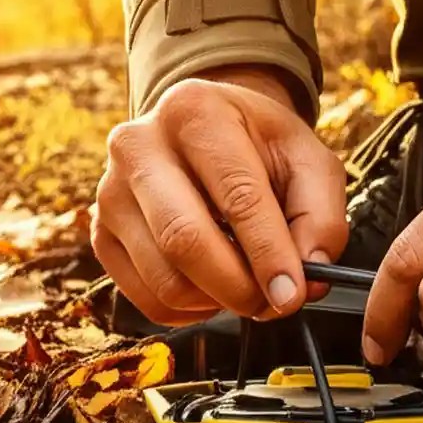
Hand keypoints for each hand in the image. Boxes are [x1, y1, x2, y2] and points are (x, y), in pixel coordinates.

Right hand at [92, 65, 347, 325]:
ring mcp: (110, 190)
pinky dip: (188, 311)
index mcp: (196, 112)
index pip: (236, 196)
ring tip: (249, 290)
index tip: (291, 294)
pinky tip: (214, 290)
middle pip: (184, 239)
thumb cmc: (262, 146)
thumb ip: (321, 215)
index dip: (268, 254)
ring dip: (216, 302)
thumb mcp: (310, 161)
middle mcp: (139, 145)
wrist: (210, 132)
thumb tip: (309, 273)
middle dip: (238, 287)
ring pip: (162, 277)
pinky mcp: (102, 232)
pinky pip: (143, 296)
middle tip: (273, 304)